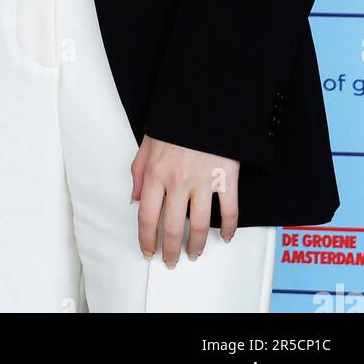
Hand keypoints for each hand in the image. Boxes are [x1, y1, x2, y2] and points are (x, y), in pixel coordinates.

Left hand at [131, 135, 239, 266]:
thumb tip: (134, 198)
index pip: (147, 216)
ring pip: (200, 225)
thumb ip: (138, 172)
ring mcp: (203, 181)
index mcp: (155, 173)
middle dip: (170, 249)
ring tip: (194, 254)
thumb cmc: (173, 123)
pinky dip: (229, 229)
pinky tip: (226, 238)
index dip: (146, 239)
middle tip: (171, 261)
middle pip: (172, 227)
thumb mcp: (147, 143)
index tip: (148, 251)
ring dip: (197, 245)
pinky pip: (229, 211)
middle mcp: (177, 181)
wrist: (203, 102)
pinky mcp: (226, 178)